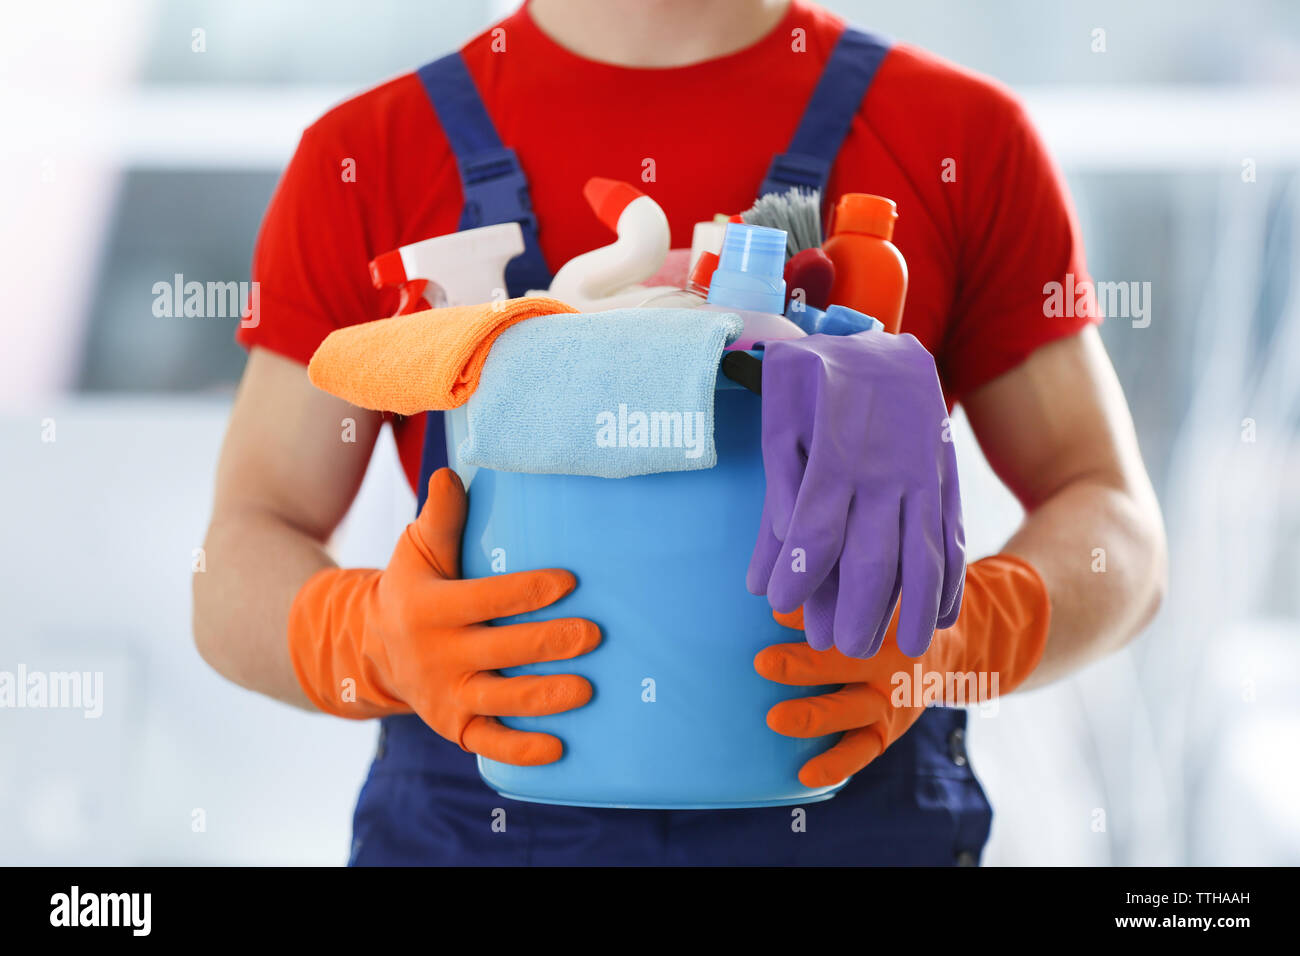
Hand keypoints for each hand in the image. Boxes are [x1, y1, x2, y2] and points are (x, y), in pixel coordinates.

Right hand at [288, 468, 600, 764]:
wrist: (374, 649)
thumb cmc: (413, 588)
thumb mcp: (417, 550)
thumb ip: (440, 516)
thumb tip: (452, 474)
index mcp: (429, 607)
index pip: (485, 598)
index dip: (527, 591)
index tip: (568, 581)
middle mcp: (436, 655)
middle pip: (500, 650)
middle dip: (548, 644)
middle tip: (593, 634)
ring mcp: (446, 695)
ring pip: (500, 700)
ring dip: (544, 697)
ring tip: (587, 689)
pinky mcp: (454, 727)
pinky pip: (488, 743)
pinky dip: (522, 750)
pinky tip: (559, 747)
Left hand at [747, 332, 965, 657]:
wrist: (887, 344)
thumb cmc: (817, 381)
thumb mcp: (780, 420)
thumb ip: (777, 496)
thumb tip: (761, 578)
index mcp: (837, 450)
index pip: (817, 529)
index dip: (798, 575)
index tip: (780, 607)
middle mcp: (887, 470)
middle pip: (874, 557)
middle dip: (855, 611)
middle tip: (835, 647)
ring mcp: (924, 478)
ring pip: (921, 557)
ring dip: (910, 609)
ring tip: (899, 652)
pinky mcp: (946, 483)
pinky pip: (953, 540)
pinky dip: (950, 582)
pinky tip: (941, 617)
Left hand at [757, 555, 1049, 785]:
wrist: (949, 646)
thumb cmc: (892, 608)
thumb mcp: (882, 586)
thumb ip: (838, 582)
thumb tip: (778, 585)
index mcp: (889, 618)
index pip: (856, 611)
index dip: (817, 611)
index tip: (775, 610)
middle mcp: (891, 660)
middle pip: (849, 661)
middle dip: (805, 664)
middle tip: (763, 662)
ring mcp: (890, 699)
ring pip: (853, 710)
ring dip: (815, 716)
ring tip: (775, 719)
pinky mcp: (887, 730)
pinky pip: (862, 750)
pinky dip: (836, 764)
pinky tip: (805, 774)